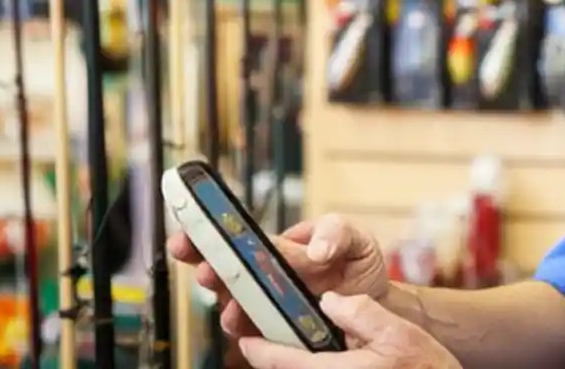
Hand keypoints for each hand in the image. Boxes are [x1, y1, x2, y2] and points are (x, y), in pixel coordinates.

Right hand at [167, 213, 389, 339]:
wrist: (376, 307)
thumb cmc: (359, 266)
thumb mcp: (354, 238)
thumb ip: (335, 232)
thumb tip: (315, 250)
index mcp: (275, 247)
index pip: (234, 237)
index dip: (206, 234)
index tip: (188, 234)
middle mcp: (263, 276)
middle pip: (223, 271)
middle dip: (207, 269)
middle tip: (207, 269)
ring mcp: (267, 305)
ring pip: (233, 303)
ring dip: (227, 303)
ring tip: (233, 303)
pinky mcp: (275, 333)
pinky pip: (252, 333)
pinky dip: (245, 330)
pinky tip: (247, 326)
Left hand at [240, 292, 462, 368]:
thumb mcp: (398, 333)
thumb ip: (361, 313)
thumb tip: (329, 299)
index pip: (282, 362)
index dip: (258, 350)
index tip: (246, 339)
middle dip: (274, 358)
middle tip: (264, 340)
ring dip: (293, 364)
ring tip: (289, 349)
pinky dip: (310, 368)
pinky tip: (322, 358)